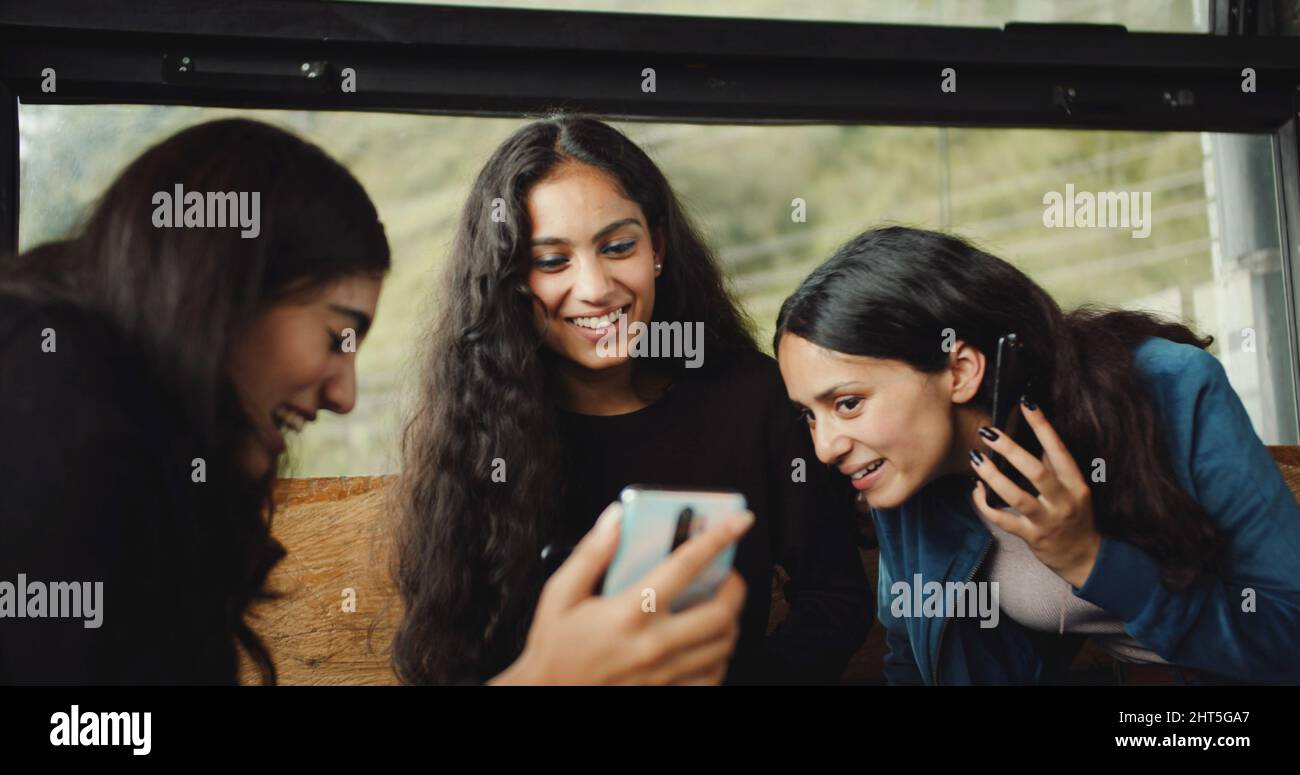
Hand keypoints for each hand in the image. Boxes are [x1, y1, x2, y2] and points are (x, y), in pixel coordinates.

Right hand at [490, 501, 751, 684]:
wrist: (548, 698)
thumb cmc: (554, 648)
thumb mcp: (560, 594)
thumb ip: (591, 553)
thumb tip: (616, 518)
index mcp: (629, 612)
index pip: (686, 565)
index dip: (719, 537)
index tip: (739, 520)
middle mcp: (654, 644)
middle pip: (722, 612)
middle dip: (734, 588)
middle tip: (726, 576)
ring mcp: (665, 674)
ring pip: (724, 645)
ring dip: (729, 622)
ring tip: (716, 608)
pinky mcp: (668, 694)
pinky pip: (713, 678)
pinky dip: (718, 659)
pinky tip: (705, 647)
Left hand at [969, 398, 1100, 588]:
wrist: (1085, 557)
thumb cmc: (1075, 516)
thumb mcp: (1074, 488)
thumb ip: (1055, 466)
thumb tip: (1034, 435)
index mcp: (1076, 484)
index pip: (1059, 449)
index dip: (1042, 425)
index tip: (1026, 402)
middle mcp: (1064, 501)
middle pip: (1036, 471)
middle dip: (1010, 450)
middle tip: (988, 432)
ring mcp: (1047, 520)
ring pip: (1016, 496)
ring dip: (993, 476)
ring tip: (976, 459)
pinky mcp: (1031, 537)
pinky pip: (1003, 520)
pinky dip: (986, 504)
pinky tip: (976, 490)